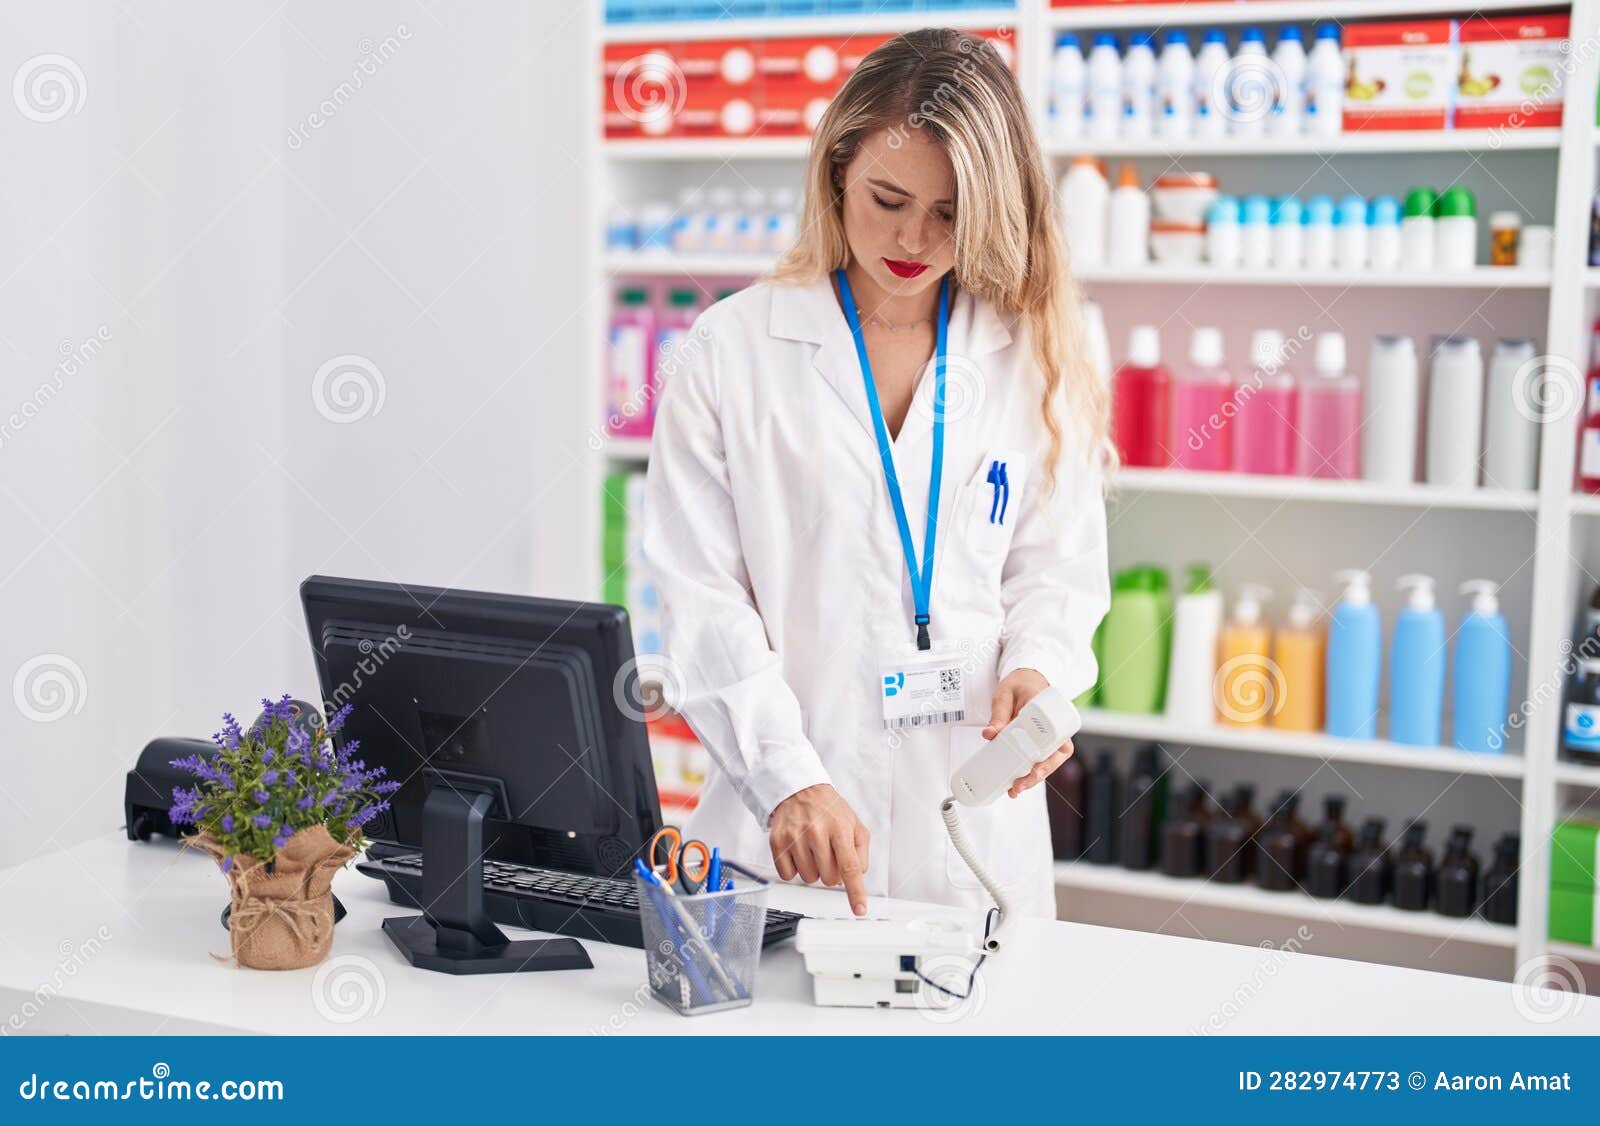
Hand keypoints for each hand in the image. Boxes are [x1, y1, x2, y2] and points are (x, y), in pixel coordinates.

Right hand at [768, 783, 869, 915]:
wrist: (799, 789)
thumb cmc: (829, 809)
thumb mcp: (854, 823)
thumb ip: (860, 851)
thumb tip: (857, 875)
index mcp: (839, 828)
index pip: (850, 867)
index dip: (855, 892)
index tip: (859, 910)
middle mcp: (816, 832)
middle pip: (828, 879)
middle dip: (831, 872)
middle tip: (828, 853)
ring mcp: (794, 838)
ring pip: (809, 879)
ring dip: (813, 870)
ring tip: (813, 849)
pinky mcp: (777, 842)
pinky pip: (788, 875)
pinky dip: (794, 868)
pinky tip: (798, 851)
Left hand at [984, 668, 1074, 798]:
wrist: (1026, 678)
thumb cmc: (1019, 684)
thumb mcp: (1005, 694)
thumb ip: (999, 713)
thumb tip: (990, 734)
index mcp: (1049, 711)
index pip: (1056, 736)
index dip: (1048, 755)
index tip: (1035, 767)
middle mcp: (1054, 725)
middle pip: (1056, 754)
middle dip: (1040, 773)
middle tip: (1021, 784)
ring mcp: (1050, 735)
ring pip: (1050, 760)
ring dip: (1035, 777)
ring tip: (1016, 789)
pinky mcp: (1041, 741)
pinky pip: (1041, 758)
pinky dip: (1030, 772)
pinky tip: (1017, 783)